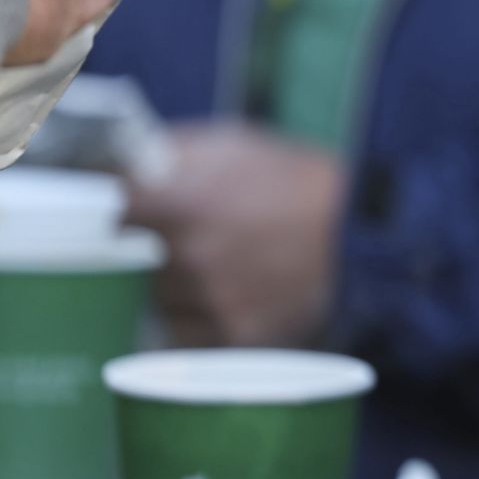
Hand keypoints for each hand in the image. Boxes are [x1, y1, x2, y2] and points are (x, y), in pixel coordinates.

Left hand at [127, 121, 345, 347]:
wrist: (366, 232)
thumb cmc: (301, 180)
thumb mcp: (235, 144)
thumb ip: (171, 155)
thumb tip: (124, 169)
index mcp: (178, 201)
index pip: (112, 213)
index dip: (126, 209)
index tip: (136, 209)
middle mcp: (186, 255)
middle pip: (133, 259)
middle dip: (155, 247)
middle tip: (194, 234)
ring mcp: (208, 300)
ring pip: (161, 297)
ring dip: (179, 284)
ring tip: (226, 262)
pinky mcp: (232, 335)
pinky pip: (192, 332)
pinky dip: (204, 315)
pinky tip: (236, 291)